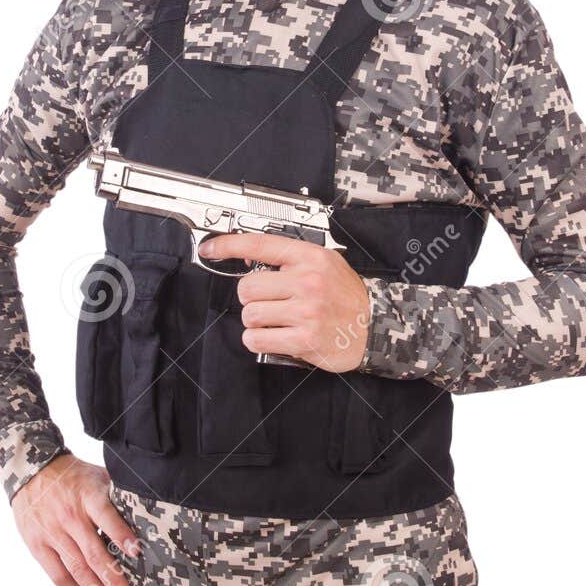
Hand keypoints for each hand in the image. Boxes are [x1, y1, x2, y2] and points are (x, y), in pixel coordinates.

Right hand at [10, 453, 139, 585]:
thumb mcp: (97, 476)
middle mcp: (70, 516)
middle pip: (93, 553)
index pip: (106, 516)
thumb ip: (117, 495)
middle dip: (113, 581)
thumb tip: (149, 511)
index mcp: (87, 496)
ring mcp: (52, 533)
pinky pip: (57, 574)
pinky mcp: (38, 545)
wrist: (31, 471)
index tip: (137, 552)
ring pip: (76, 569)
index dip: (121, 534)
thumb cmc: (73, 476)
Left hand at [197, 232, 370, 372]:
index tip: (210, 249)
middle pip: (247, 287)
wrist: (374, 326)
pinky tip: (274, 336)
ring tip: (276, 321)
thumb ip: (290, 260)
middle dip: (252, 298)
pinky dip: (258, 340)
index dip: (228, 246)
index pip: (259, 244)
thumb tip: (248, 259)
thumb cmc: (346, 296)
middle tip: (270, 302)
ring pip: (249, 315)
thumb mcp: (324, 263)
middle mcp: (307, 282)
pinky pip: (257, 339)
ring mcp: (306, 311)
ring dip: (256, 321)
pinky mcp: (304, 339)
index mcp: (310, 258)